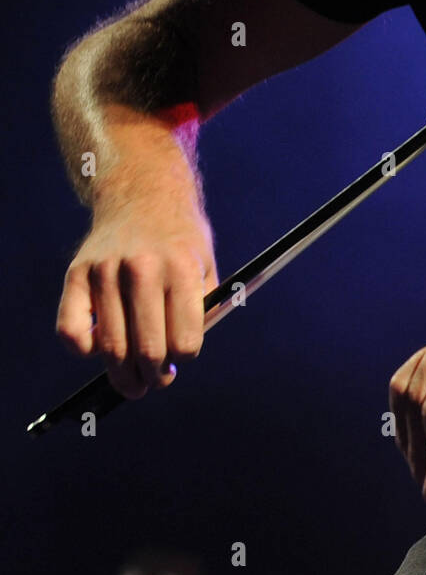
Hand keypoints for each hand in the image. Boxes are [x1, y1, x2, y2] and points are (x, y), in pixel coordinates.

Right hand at [56, 190, 217, 399]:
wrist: (144, 194)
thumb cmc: (180, 239)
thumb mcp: (207, 267)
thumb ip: (202, 311)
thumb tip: (179, 359)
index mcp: (182, 269)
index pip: (184, 342)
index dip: (184, 358)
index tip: (182, 357)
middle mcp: (142, 269)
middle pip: (147, 351)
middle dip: (154, 377)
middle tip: (155, 380)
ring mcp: (105, 271)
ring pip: (111, 348)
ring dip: (123, 375)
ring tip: (133, 379)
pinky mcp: (77, 274)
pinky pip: (71, 331)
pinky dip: (83, 350)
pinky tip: (99, 348)